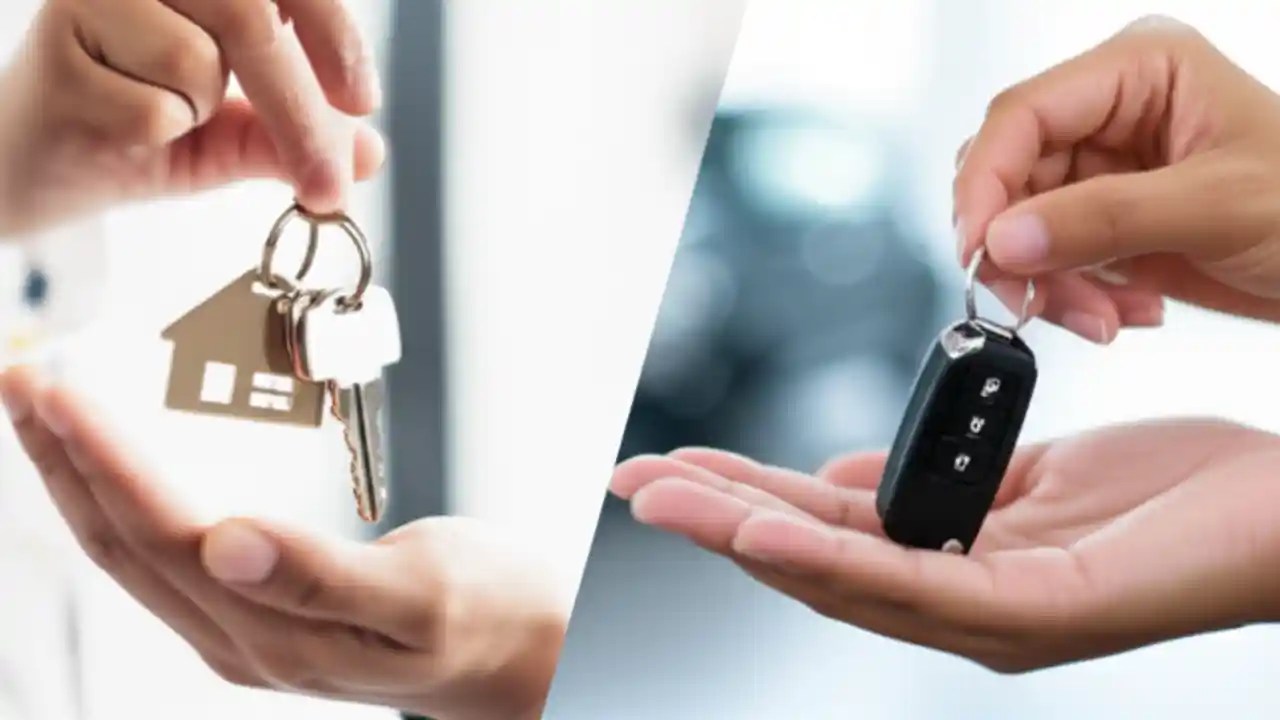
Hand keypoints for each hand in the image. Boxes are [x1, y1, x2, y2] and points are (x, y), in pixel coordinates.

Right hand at [0, 0, 385, 234]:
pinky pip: (152, 107)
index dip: (335, 36)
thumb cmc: (137, 127)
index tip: (363, 101)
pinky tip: (116, 124)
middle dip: (300, 113)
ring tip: (158, 116)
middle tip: (327, 187)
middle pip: (253, 22)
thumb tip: (369, 153)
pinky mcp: (57, 41)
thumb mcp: (235, 132)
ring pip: (200, 62)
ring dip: (200, 113)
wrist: (35, 162)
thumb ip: (297, 134)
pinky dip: (156, 136)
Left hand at [0, 368, 565, 719]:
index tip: (60, 390)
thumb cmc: (490, 618)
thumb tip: (224, 544)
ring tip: (48, 407)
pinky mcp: (263, 612)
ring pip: (137, 549)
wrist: (526, 657)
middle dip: (62, 460)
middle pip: (124, 545)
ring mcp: (249, 630)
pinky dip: (129, 493)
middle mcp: (244, 640)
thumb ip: (322, 577)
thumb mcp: (421, 595)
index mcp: (276, 635)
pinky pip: (168, 551)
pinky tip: (122, 462)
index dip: (102, 463)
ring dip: (82, 475)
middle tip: (24, 375)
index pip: (160, 539)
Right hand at [613, 420, 1279, 671]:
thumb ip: (928, 481)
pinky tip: (770, 535)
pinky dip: (833, 560)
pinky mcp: (1039, 612)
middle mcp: (962, 606)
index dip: (737, 502)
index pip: (823, 533)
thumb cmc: (1170, 496)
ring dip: (746, 538)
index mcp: (955, 567)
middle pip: (812, 563)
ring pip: (844, 578)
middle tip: (633, 484)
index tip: (670, 468)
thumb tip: (834, 477)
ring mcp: (995, 618)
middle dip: (713, 521)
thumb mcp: (1025, 474)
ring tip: (672, 502)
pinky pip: (918, 583)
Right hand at [955, 15, 1279, 343]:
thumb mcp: (1218, 206)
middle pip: (1008, 176)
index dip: (986, 184)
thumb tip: (1003, 239)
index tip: (978, 250)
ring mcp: (1105, 169)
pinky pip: (1050, 261)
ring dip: (1051, 285)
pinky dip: (1075, 298)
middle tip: (1037, 300)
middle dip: (1021, 248)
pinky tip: (1128, 309)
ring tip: (1105, 317)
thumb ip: (1103, 220)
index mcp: (1139, 71)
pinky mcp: (1105, 222)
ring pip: (1020, 228)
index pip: (1021, 115)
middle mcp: (1111, 113)